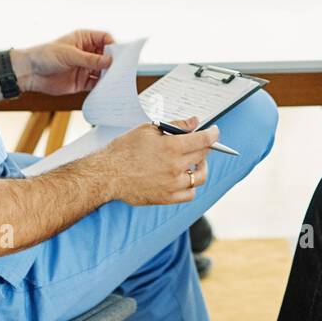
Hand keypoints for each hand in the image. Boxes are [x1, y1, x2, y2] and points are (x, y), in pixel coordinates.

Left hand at [15, 29, 114, 95]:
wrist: (30, 73)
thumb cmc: (45, 56)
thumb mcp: (69, 54)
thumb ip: (90, 59)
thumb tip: (109, 61)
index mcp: (84, 39)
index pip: (105, 39)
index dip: (113, 45)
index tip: (120, 54)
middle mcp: (87, 53)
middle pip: (107, 55)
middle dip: (114, 62)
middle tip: (121, 69)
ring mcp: (85, 67)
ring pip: (103, 70)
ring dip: (109, 75)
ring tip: (115, 80)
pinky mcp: (82, 81)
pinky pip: (96, 83)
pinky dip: (102, 86)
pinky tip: (106, 89)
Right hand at [96, 118, 217, 205]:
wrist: (106, 175)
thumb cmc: (124, 150)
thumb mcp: (148, 130)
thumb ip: (176, 125)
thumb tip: (194, 122)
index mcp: (172, 147)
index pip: (204, 140)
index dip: (213, 134)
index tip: (215, 132)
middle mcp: (175, 167)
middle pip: (203, 156)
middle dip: (205, 147)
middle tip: (199, 144)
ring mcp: (172, 185)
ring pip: (200, 177)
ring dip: (201, 167)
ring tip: (193, 162)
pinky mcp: (166, 198)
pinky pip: (189, 194)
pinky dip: (190, 185)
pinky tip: (184, 178)